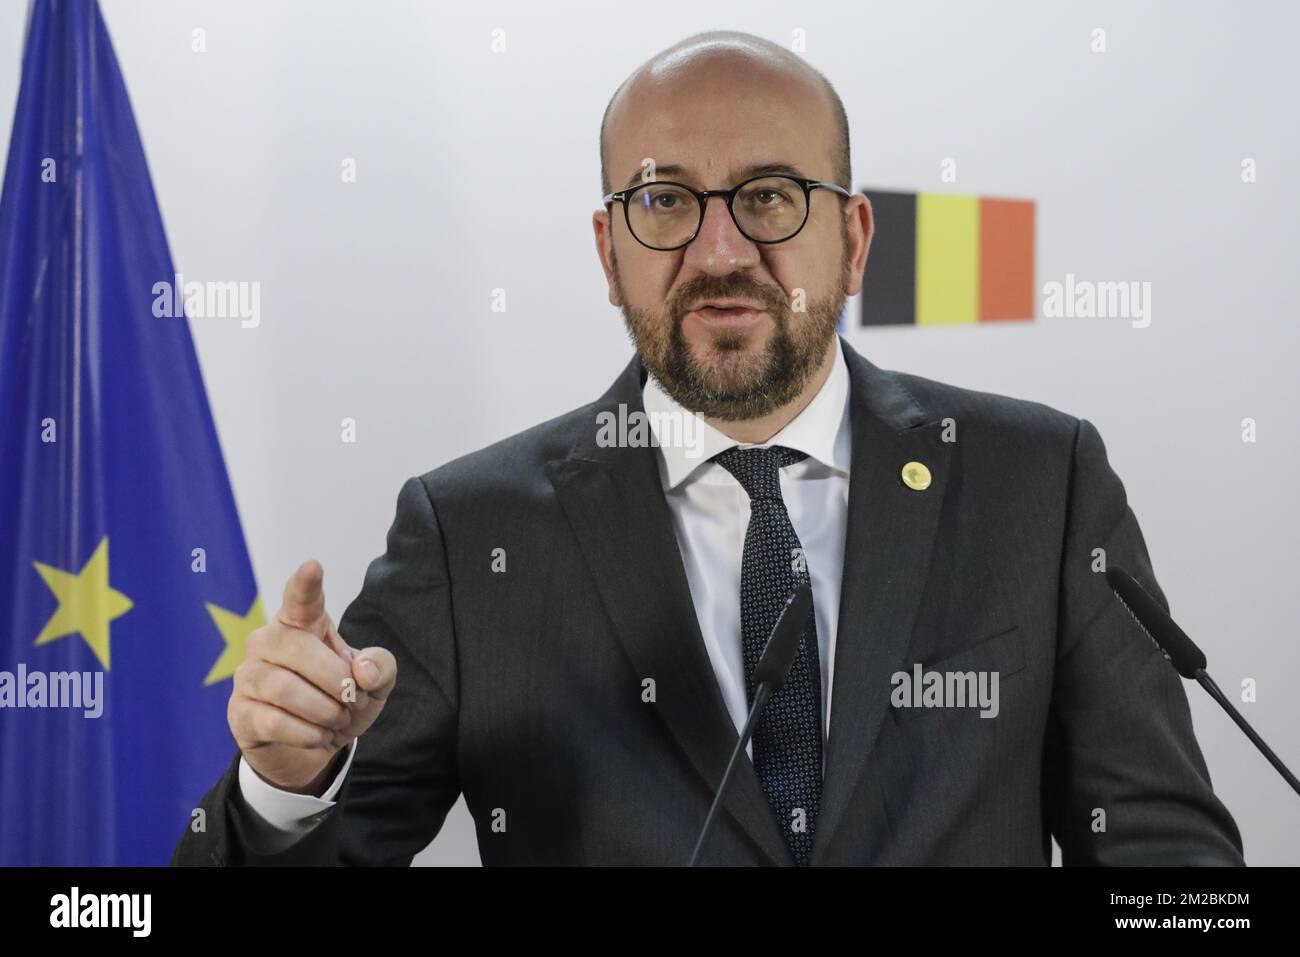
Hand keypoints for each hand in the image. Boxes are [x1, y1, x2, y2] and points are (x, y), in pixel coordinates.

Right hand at [229, 560, 396, 793]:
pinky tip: (319, 736)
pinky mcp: (239, 712)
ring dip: (323, 711)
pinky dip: (308, 733)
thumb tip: (361, 672)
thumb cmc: (340, 700)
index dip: (306, 584)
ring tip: (337, 719)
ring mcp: (248, 676)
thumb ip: (380, 668)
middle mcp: (268, 642)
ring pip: (284, 687)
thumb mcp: (374, 684)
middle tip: (353, 700)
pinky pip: (273, 721)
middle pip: (298, 648)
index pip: (301, 599)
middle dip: (335, 680)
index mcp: (302, 624)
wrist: (313, 747)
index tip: (314, 566)